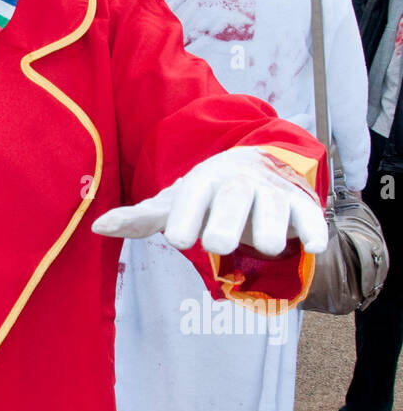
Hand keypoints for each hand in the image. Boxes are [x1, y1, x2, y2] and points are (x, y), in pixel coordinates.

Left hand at [91, 147, 327, 256]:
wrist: (258, 163)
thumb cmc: (208, 193)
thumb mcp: (174, 202)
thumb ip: (140, 217)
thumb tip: (97, 228)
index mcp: (203, 182)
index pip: (192, 198)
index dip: (185, 218)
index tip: (178, 240)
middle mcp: (238, 183)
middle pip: (234, 199)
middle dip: (227, 221)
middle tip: (217, 245)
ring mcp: (271, 192)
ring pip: (275, 207)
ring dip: (272, 227)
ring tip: (267, 246)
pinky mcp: (300, 203)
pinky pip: (309, 214)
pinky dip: (313, 228)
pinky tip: (312, 245)